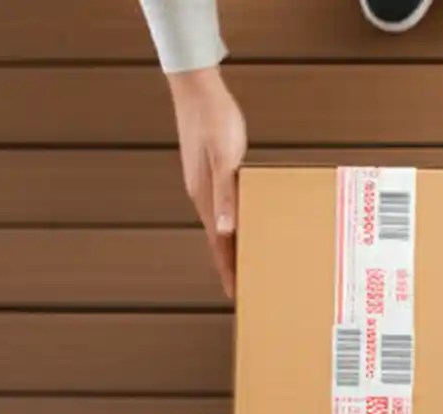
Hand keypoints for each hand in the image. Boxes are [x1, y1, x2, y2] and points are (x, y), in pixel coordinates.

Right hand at [167, 67, 246, 297]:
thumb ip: (226, 196)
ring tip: (245, 262)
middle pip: (217, 240)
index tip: (235, 294)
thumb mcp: (225, 159)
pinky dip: (232, 223)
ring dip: (231, 246)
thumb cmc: (215, 121)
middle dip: (230, 264)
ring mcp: (204, 184)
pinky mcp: (209, 171)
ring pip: (219, 225)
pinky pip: (222, 207)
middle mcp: (202, 195)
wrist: (198, 91)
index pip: (218, 245)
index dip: (227, 270)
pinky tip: (242, 223)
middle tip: (243, 286)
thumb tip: (225, 231)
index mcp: (205, 197)